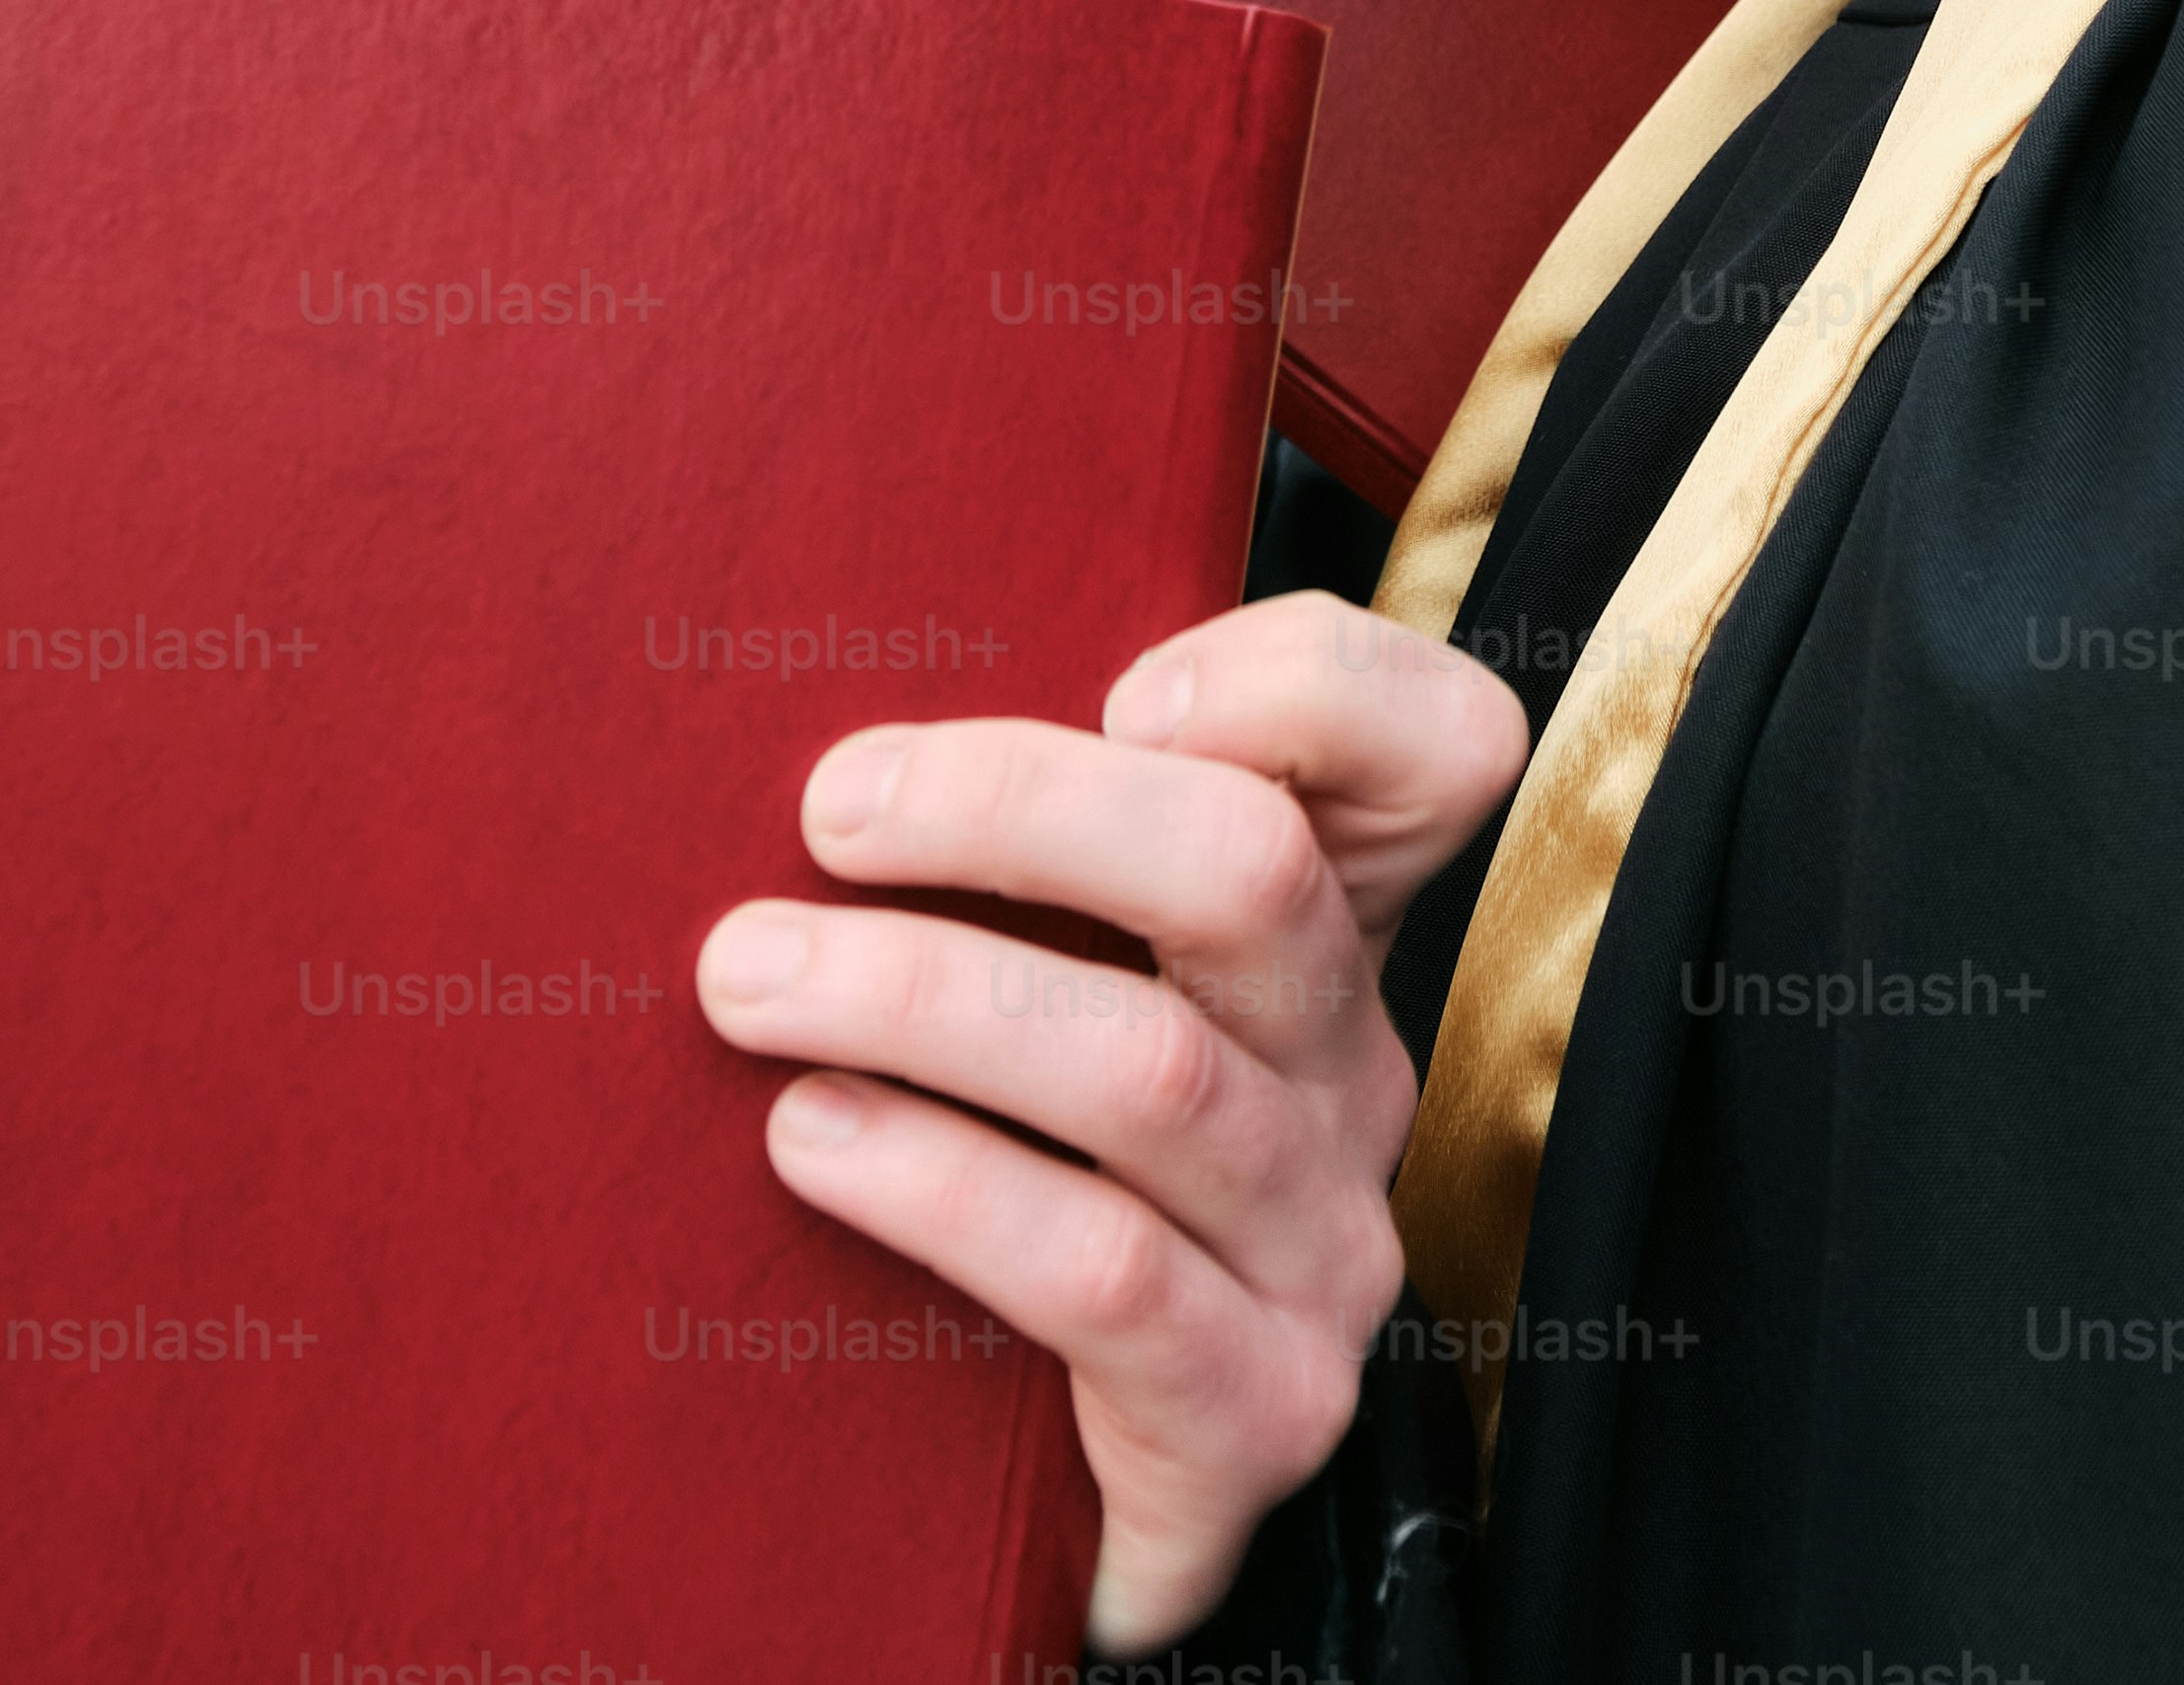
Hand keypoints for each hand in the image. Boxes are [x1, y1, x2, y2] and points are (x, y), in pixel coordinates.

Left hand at [694, 596, 1531, 1655]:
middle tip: (828, 807)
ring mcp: (1324, 1246)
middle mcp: (1350, 1072)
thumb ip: (1010, 853)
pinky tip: (811, 1140)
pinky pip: (1105, 1273)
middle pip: (1253, 869)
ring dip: (923, 995)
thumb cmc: (1026, 1182)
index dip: (1311, 686)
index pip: (1433, 748)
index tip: (1121, 687)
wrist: (1061, 1497)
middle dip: (1018, 807)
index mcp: (1319, 935)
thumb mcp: (1053, 992)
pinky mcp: (1261, 1407)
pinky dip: (940, 1184)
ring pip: (1150, 1069)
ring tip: (750, 978)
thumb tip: (798, 726)